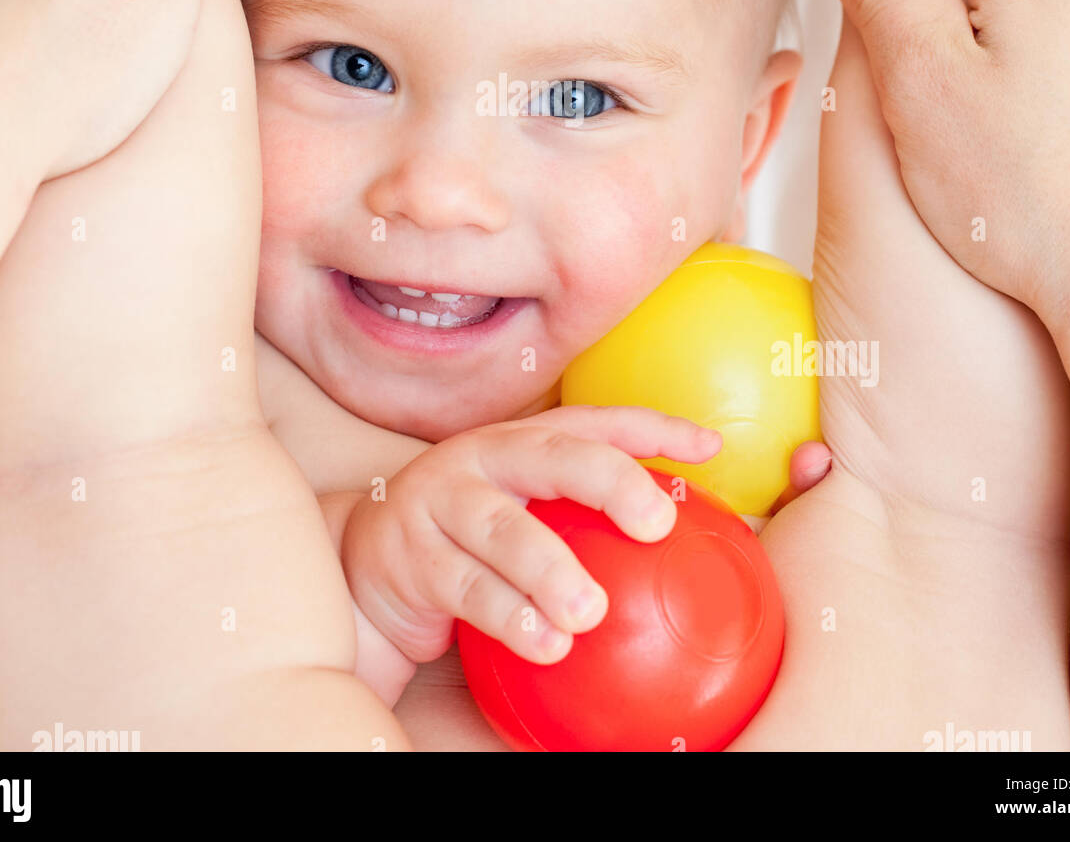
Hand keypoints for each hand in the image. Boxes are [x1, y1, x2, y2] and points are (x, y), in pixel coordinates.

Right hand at [341, 406, 721, 665]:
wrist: (361, 560)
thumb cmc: (470, 540)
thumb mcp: (524, 512)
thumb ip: (583, 518)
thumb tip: (688, 547)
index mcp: (521, 440)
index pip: (595, 422)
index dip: (652, 428)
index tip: (708, 448)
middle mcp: (484, 457)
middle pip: (553, 455)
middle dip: (610, 481)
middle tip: (657, 524)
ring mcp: (443, 501)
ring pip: (505, 529)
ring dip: (553, 570)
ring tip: (592, 612)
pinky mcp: (413, 554)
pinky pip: (468, 589)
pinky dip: (511, 618)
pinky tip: (547, 646)